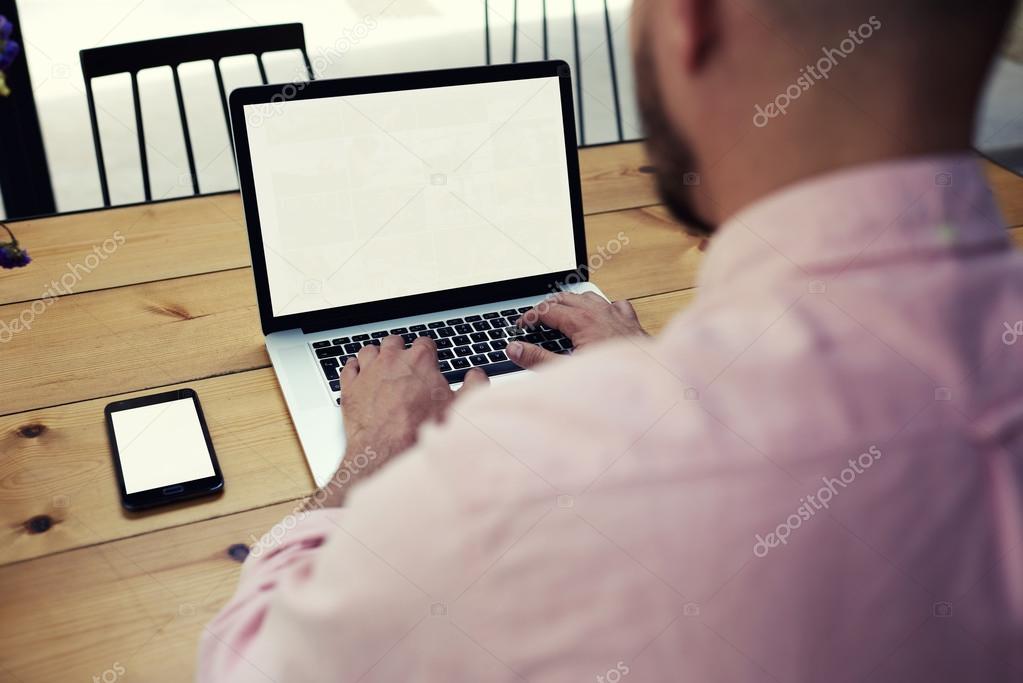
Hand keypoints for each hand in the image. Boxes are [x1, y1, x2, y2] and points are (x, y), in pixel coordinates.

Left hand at [319, 335, 488, 505]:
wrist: (387, 453)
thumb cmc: (421, 432)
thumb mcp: (460, 408)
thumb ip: (474, 386)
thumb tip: (477, 375)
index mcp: (420, 361)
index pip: (424, 343)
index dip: (427, 353)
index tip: (428, 361)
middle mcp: (392, 360)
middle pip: (394, 342)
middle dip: (400, 351)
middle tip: (404, 366)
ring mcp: (368, 372)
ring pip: (369, 350)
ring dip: (376, 357)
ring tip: (381, 369)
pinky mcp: (350, 387)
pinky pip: (348, 367)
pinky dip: (354, 369)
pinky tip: (360, 376)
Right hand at [507, 292, 646, 368]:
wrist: (651, 380)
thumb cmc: (612, 378)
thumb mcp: (567, 370)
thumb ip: (538, 359)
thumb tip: (515, 349)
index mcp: (581, 321)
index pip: (546, 310)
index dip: (529, 316)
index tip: (520, 325)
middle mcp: (599, 312)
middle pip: (565, 298)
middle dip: (547, 306)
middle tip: (535, 319)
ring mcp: (616, 314)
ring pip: (588, 297)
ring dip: (573, 302)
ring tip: (561, 313)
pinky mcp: (630, 321)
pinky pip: (614, 304)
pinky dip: (603, 307)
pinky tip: (600, 316)